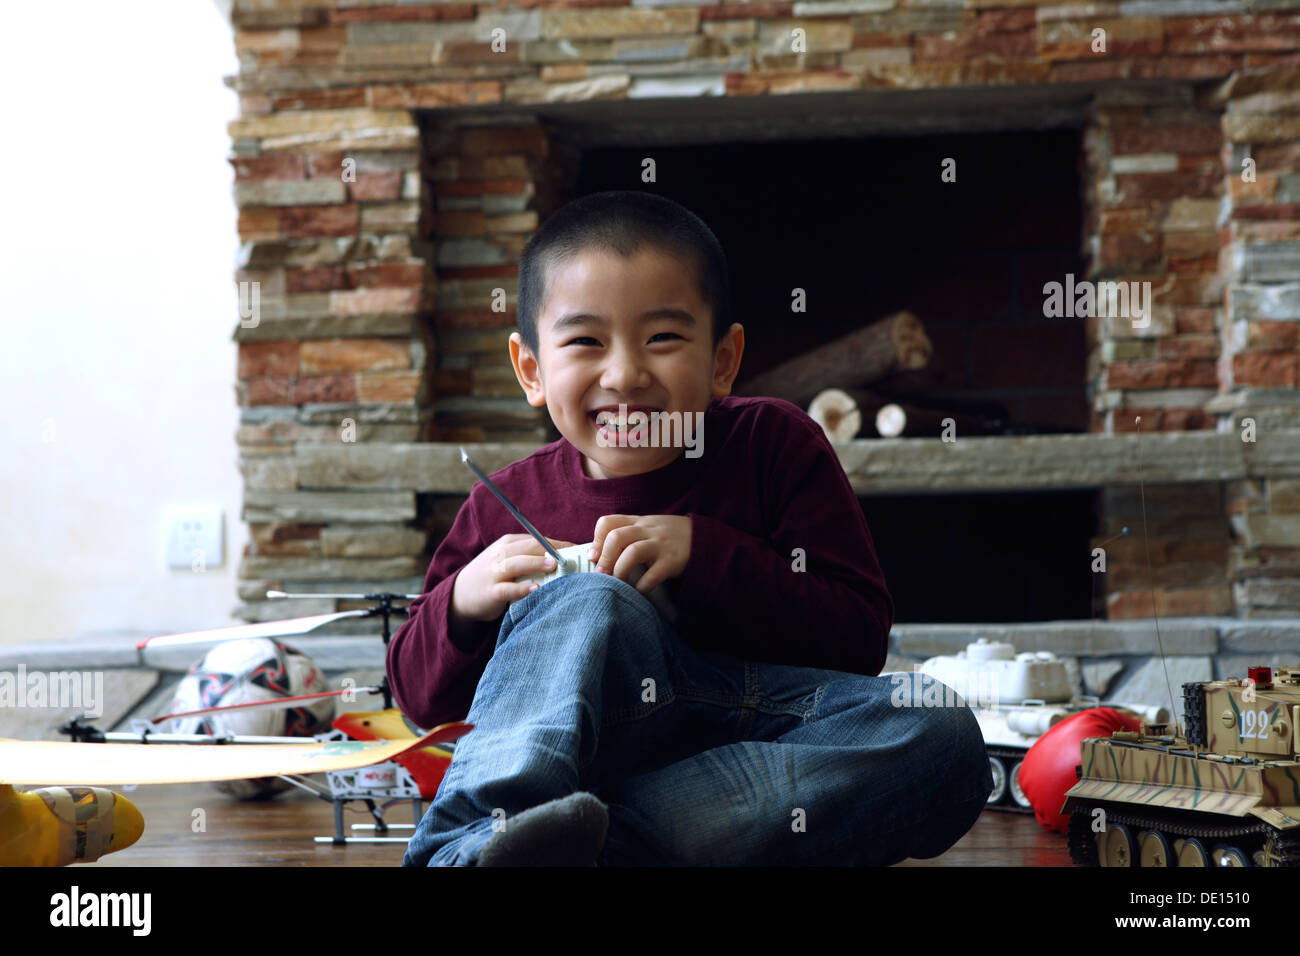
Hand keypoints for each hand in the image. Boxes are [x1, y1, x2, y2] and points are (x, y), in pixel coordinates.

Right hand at [452, 533, 576, 622]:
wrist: (460, 594)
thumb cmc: (493, 576)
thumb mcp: (508, 559)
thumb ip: (530, 556)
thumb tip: (564, 558)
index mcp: (508, 543)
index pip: (537, 539)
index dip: (560, 543)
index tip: (579, 549)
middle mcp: (501, 554)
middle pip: (529, 547)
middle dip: (552, 549)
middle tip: (572, 555)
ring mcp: (495, 572)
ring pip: (517, 563)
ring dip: (536, 563)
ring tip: (554, 565)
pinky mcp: (491, 591)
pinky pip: (508, 588)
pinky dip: (522, 588)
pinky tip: (536, 589)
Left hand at [588, 514, 690, 595]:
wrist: (706, 539)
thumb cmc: (670, 537)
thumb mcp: (649, 529)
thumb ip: (627, 535)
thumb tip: (598, 555)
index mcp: (638, 522)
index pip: (609, 522)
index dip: (596, 539)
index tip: (593, 556)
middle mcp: (648, 530)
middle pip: (617, 536)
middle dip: (604, 558)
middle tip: (600, 574)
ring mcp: (661, 545)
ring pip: (633, 552)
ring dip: (619, 571)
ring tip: (616, 584)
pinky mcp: (672, 561)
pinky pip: (653, 575)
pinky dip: (641, 586)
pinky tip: (638, 592)